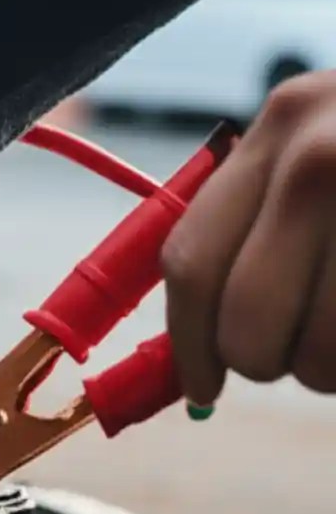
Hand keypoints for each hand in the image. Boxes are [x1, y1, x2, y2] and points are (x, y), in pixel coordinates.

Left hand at [162, 69, 335, 410]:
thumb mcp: (331, 150)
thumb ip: (262, 230)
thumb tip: (202, 361)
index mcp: (283, 126)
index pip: (193, 263)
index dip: (192, 341)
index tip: (204, 387)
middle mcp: (326, 157)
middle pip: (249, 323)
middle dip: (269, 361)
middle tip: (303, 356)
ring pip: (321, 356)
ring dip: (333, 370)